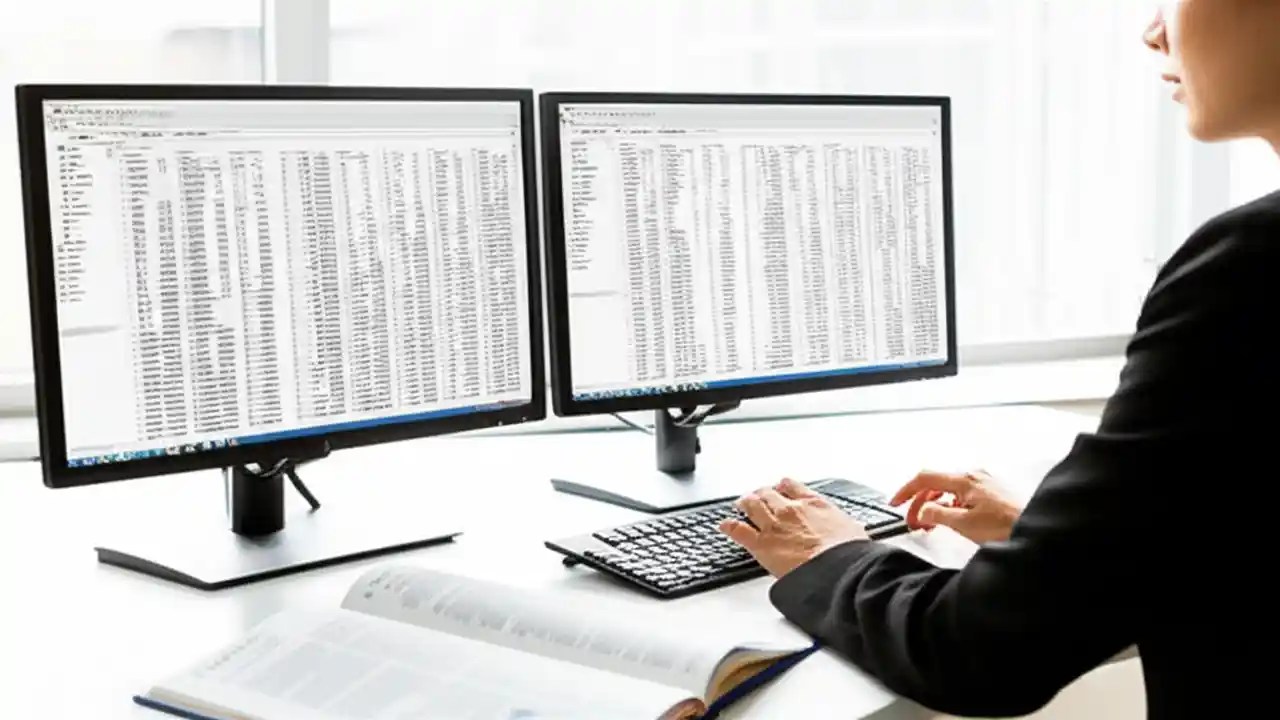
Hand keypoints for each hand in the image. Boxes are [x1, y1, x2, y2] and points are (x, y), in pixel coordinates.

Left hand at [719, 478, 869, 578]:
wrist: (837, 569)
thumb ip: (844, 528)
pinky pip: (739, 530)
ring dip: (745, 503)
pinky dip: (729, 526)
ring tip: (741, 504)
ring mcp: (773, 525)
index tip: (781, 487)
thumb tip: (852, 534)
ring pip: (751, 505)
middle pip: (768, 493)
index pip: (792, 486)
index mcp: (814, 504)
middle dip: (761, 493)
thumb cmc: (848, 553)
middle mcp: (790, 509)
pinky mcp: (761, 544)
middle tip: (758, 496)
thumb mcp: (853, 531)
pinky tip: (724, 526)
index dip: (783, 485)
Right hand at [891, 469, 1020, 544]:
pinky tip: (949, 520)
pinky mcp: (991, 492)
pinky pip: (961, 495)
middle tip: (913, 522)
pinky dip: (949, 506)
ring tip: (929, 525)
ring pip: (948, 490)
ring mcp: (984, 482)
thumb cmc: (1006, 527)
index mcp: (965, 480)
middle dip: (919, 502)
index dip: (906, 491)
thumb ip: (937, 514)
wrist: (1036, 530)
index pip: (925, 478)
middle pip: (935, 484)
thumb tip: (922, 510)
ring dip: (934, 505)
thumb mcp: (964, 524)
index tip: (895, 503)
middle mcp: (974, 476)